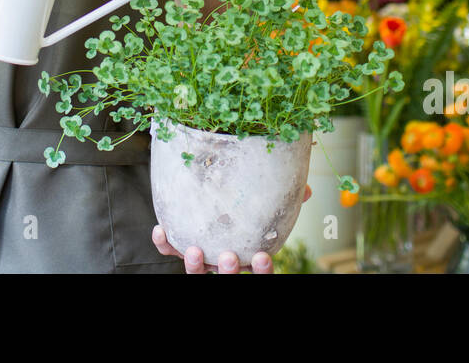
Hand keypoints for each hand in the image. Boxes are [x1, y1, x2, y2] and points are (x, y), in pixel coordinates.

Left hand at [151, 184, 311, 273]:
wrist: (209, 202)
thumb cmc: (244, 209)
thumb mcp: (264, 207)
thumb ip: (284, 201)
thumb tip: (307, 189)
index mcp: (248, 257)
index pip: (260, 272)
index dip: (261, 270)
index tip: (262, 255)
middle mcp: (225, 262)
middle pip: (227, 278)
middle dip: (228, 271)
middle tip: (228, 256)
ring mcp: (202, 259)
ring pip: (197, 273)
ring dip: (195, 265)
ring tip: (195, 250)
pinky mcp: (179, 248)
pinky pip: (169, 251)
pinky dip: (164, 244)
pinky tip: (161, 229)